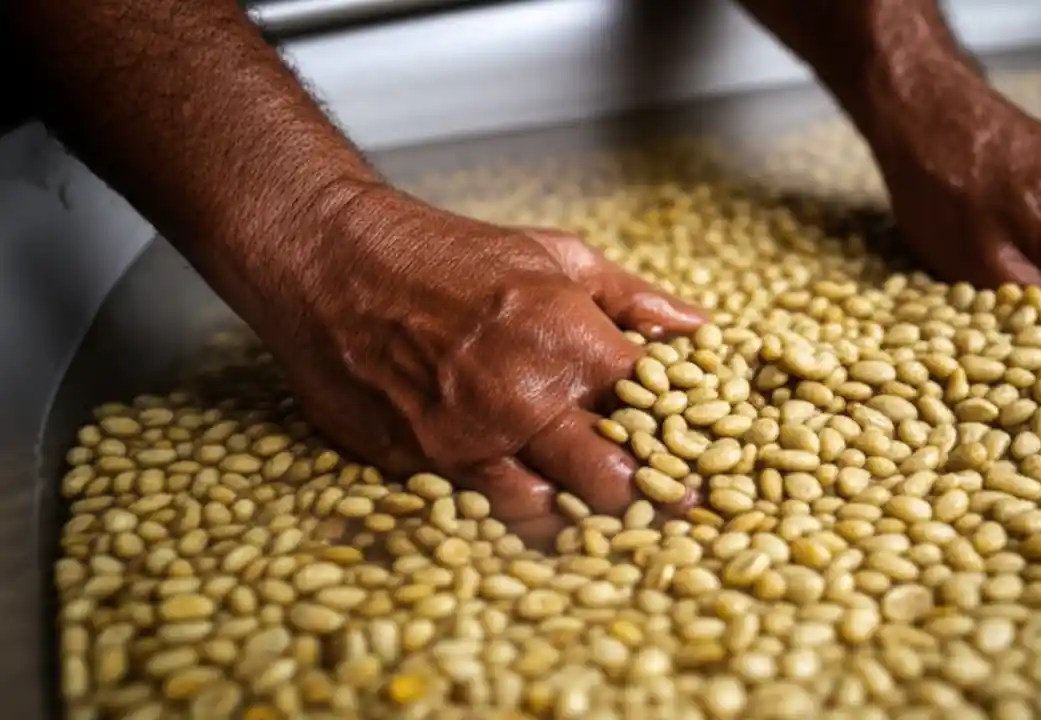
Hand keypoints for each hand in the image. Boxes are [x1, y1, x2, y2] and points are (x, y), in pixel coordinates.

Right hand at [250, 184, 704, 542]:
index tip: (702, 466)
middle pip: (612, 483)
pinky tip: (532, 503)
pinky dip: (514, 515)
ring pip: (549, 514)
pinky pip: (484, 514)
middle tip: (657, 501)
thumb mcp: (556, 255)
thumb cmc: (449, 253)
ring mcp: (468, 441)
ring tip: (594, 506)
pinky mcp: (420, 465)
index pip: (658, 417)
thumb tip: (698, 329)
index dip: (688, 445)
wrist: (334, 260)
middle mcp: (523, 401)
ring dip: (577, 515)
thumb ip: (632, 298)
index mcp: (568, 342)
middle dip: (642, 496)